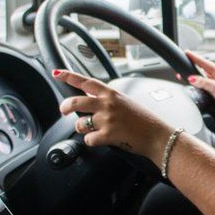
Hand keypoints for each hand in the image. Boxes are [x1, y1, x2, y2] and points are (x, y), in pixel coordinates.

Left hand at [54, 69, 171, 159]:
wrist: (157, 135)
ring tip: (93, 130)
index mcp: (112, 94)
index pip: (86, 82)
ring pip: (80, 123)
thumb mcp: (126, 102)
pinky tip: (103, 140)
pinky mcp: (107, 135)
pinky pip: (89, 139)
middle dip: (65, 106)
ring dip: (83, 129)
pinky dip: (93, 141)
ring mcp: (107, 119)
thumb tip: (93, 102)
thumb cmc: (144, 120)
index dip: (69, 76)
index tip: (57, 73)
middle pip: (76, 101)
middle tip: (63, 110)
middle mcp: (107, 104)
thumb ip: (109, 100)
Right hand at [183, 50, 214, 128]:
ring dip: (197, 77)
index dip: (195, 57)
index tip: (187, 52)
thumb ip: (203, 83)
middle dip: (194, 66)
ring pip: (205, 79)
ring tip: (188, 75)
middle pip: (203, 70)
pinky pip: (206, 88)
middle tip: (185, 63)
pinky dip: (200, 87)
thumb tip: (191, 78)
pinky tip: (198, 90)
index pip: (204, 63)